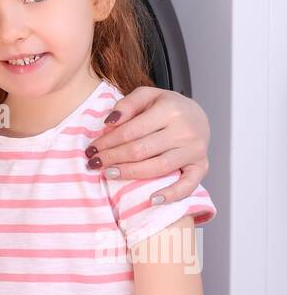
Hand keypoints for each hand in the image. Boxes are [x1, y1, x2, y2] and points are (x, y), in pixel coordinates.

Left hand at [83, 86, 209, 204]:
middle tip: (95, 163)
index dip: (108, 142)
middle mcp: (185, 131)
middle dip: (113, 158)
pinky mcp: (202, 166)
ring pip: (159, 168)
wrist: (198, 115)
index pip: (131, 130)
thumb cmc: (168, 107)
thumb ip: (127, 104)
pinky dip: (171, 195)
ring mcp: (195, 150)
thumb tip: (109, 123)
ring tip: (109, 174)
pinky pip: (188, 185)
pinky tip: (152, 199)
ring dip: (131, 174)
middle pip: (141, 150)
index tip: (92, 148)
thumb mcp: (148, 95)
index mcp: (170, 110)